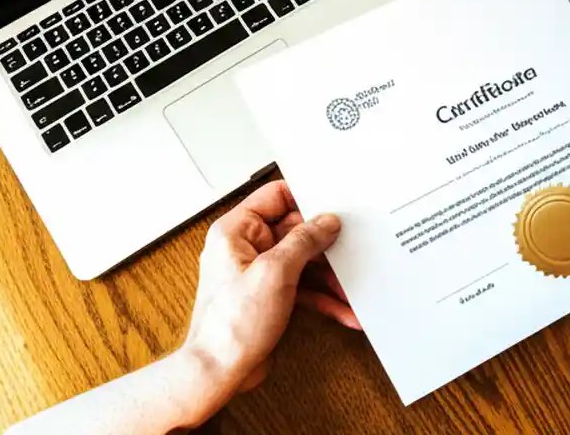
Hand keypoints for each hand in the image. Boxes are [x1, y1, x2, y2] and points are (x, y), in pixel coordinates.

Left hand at [180, 180, 358, 417]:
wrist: (219, 372)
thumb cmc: (229, 326)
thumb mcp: (274, 272)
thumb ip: (304, 241)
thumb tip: (325, 221)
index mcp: (236, 231)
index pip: (276, 196)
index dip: (306, 199)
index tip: (333, 206)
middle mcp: (246, 248)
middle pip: (296, 232)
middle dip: (325, 247)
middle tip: (349, 253)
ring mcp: (259, 274)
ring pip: (304, 262)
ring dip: (330, 277)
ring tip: (351, 289)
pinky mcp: (270, 296)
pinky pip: (303, 288)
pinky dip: (323, 298)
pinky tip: (343, 310)